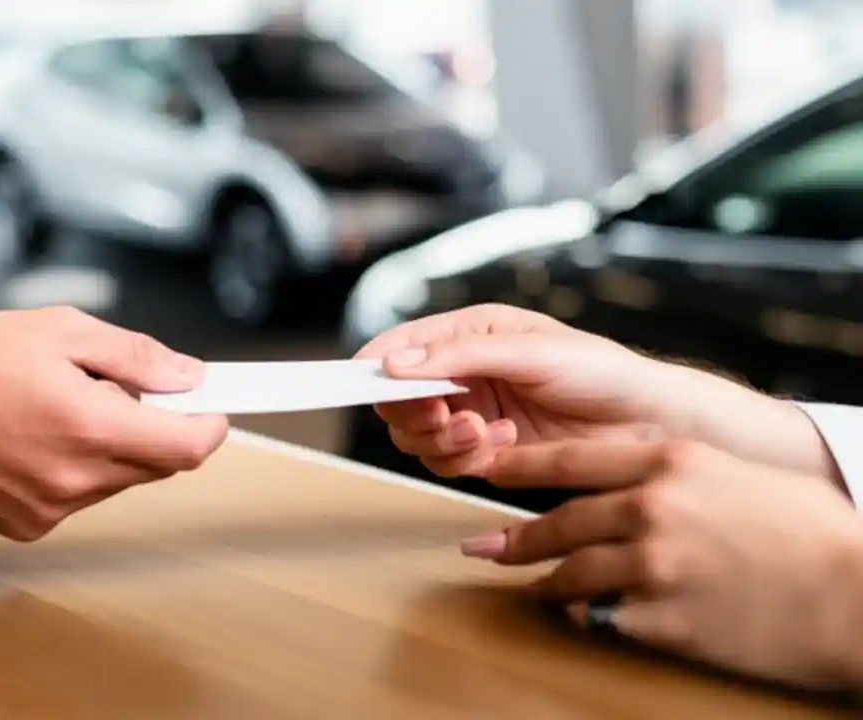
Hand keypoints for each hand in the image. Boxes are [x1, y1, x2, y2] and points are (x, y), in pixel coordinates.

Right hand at [0, 307, 227, 540]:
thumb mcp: (61, 331)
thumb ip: (135, 357)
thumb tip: (189, 377)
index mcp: (89, 426)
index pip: (187, 447)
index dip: (209, 425)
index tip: (214, 410)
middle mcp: (74, 479)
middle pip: (155, 465)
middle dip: (151, 429)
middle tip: (110, 390)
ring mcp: (49, 509)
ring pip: (115, 482)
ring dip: (108, 450)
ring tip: (57, 411)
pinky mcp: (25, 526)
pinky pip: (77, 499)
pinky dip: (73, 471)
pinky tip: (32, 440)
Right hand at [356, 304, 841, 487]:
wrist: (647, 424)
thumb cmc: (600, 371)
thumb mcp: (528, 351)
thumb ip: (460, 355)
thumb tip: (398, 363)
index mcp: (470, 332)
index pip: (402, 346)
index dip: (377, 364)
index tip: (359, 381)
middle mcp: (465, 372)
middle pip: (399, 399)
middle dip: (415, 412)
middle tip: (445, 416)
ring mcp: (473, 412)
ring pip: (418, 435)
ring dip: (443, 439)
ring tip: (485, 433)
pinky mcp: (486, 451)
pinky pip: (447, 461)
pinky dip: (465, 458)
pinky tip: (502, 445)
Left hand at [462, 439, 862, 690]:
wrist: (856, 593)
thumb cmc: (808, 531)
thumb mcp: (733, 473)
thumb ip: (671, 474)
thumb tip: (622, 487)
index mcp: (670, 461)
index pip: (571, 459)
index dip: (521, 466)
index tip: (488, 470)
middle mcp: (650, 507)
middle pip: (559, 522)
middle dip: (515, 538)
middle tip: (483, 547)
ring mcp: (650, 565)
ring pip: (569, 573)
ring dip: (545, 583)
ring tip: (530, 587)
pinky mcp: (659, 619)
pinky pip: (599, 617)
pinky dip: (587, 616)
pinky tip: (584, 615)